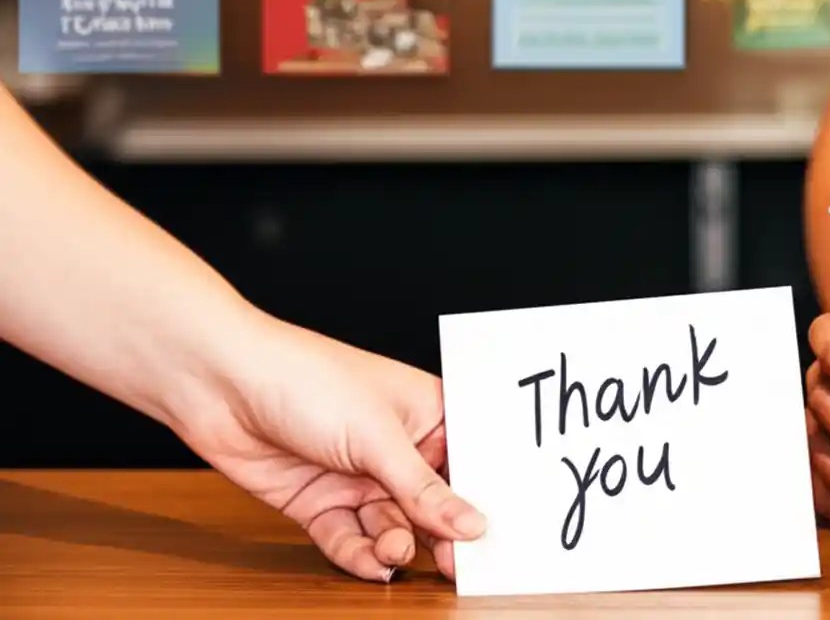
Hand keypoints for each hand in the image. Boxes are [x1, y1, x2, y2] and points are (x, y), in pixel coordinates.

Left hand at [166, 314, 482, 582]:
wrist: (220, 383)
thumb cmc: (307, 379)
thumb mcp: (377, 436)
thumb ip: (423, 489)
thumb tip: (472, 525)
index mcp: (428, 414)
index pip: (469, 466)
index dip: (481, 502)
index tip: (493, 538)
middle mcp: (398, 448)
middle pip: (433, 506)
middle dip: (440, 535)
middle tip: (453, 566)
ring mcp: (359, 477)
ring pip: (393, 528)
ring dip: (397, 545)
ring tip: (395, 550)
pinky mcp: (322, 502)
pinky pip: (350, 539)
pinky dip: (360, 556)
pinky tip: (371, 563)